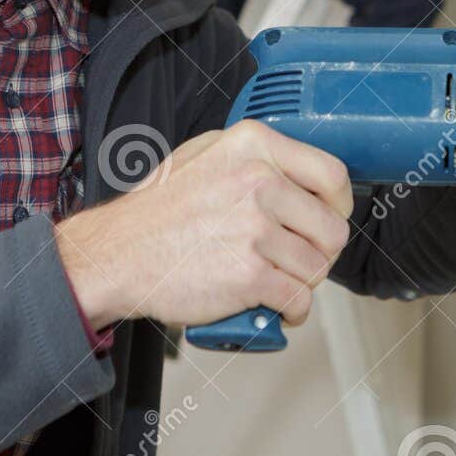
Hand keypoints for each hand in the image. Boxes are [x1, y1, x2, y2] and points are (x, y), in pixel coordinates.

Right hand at [55, 120, 352, 331]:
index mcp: (252, 145)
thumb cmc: (157, 211)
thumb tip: (302, 177)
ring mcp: (254, 228)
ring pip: (316, 267)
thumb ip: (255, 157)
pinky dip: (293, 310)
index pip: (332, 175)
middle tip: (300, 260)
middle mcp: (258, 181)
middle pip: (331, 228)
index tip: (330, 219)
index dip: (339, 205)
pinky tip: (278, 307)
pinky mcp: (249, 274)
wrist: (117, 255)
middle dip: (321, 252)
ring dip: (303, 282)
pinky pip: (298, 298)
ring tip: (279, 282)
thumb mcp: (204, 155)